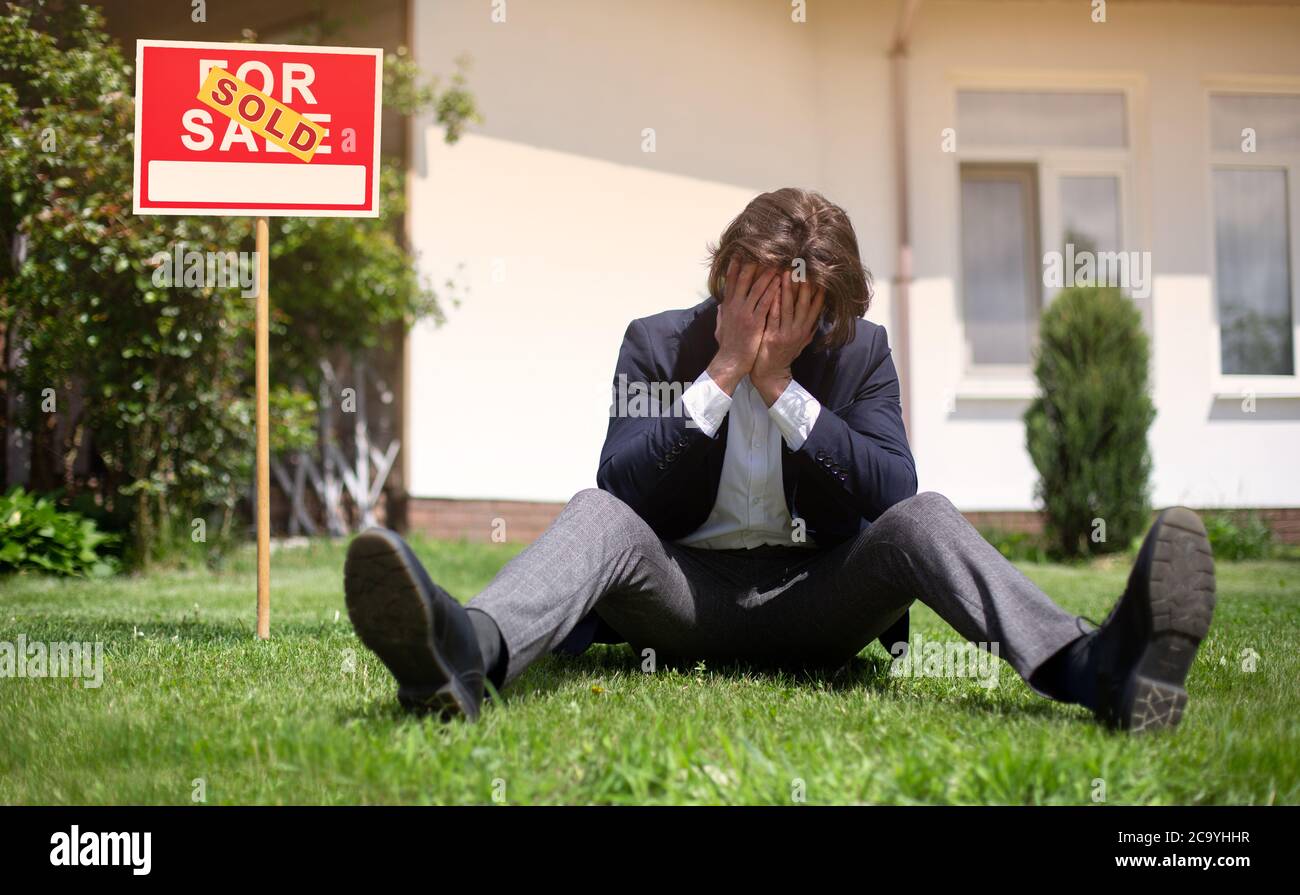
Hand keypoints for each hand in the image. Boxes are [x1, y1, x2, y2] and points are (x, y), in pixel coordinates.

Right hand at [708, 258, 781, 394]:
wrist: (730, 362)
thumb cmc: (727, 346)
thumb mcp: (721, 327)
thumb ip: (722, 314)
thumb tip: (721, 304)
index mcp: (728, 306)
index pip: (731, 282)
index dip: (735, 266)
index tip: (740, 253)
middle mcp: (735, 307)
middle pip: (743, 279)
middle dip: (752, 263)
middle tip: (761, 250)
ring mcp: (745, 313)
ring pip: (756, 288)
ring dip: (767, 274)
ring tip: (776, 262)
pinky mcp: (755, 322)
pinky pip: (765, 302)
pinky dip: (772, 291)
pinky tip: (780, 282)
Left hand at [751, 272, 824, 405]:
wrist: (770, 374)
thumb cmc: (783, 356)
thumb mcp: (800, 342)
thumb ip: (808, 329)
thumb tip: (818, 314)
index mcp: (805, 330)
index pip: (815, 307)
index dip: (818, 291)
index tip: (819, 275)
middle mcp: (798, 331)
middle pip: (804, 304)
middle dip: (805, 285)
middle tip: (804, 268)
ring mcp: (785, 334)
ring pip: (789, 307)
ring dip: (788, 289)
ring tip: (787, 272)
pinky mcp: (772, 337)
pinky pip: (774, 316)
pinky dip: (774, 302)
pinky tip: (773, 289)